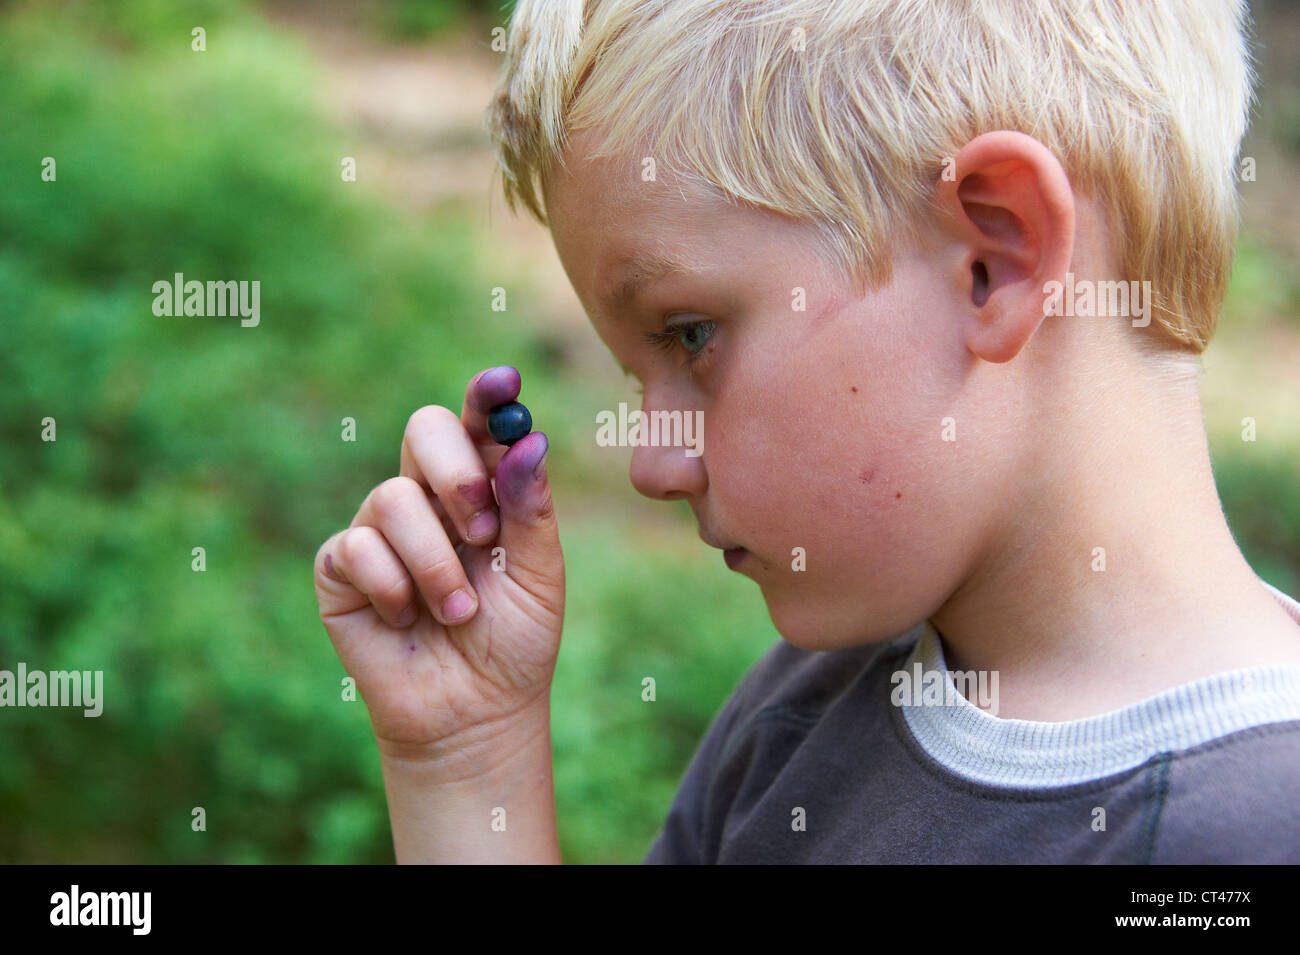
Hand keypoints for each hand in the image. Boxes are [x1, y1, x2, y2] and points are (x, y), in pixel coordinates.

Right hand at [314, 366, 563, 769]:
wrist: (475, 712)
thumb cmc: (514, 641)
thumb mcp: (540, 574)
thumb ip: (531, 509)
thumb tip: (527, 439)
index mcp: (483, 488)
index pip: (480, 425)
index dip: (487, 397)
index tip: (503, 382)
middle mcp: (429, 496)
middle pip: (423, 427)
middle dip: (454, 470)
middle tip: (482, 527)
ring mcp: (381, 528)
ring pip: (393, 497)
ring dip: (436, 563)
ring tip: (460, 611)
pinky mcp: (341, 567)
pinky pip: (356, 547)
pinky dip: (394, 589)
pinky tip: (408, 620)